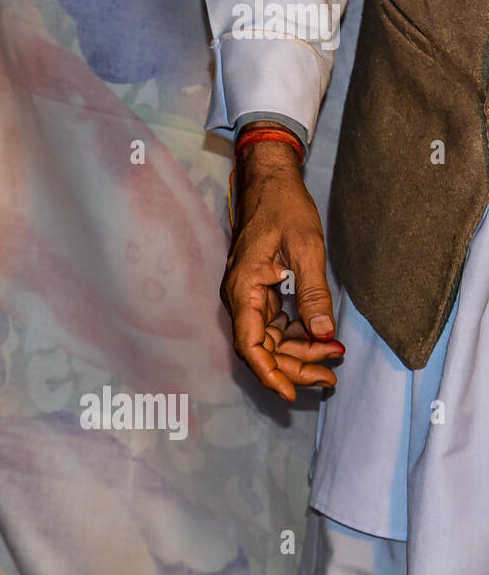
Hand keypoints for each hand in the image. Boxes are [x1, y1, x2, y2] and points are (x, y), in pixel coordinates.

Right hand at [222, 122, 343, 401]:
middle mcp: (240, 296)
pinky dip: (297, 334)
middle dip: (294, 366)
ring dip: (298, 352)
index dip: (270, 373)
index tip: (292, 393)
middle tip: (330, 377)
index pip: (251, 344)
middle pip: (262, 347)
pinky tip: (321, 337)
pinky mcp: (260, 290)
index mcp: (244, 288)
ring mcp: (249, 294)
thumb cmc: (284, 208)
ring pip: (270, 338)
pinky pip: (275, 323)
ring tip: (333, 357)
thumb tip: (322, 333)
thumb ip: (313, 293)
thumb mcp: (306, 248)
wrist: (269, 180)